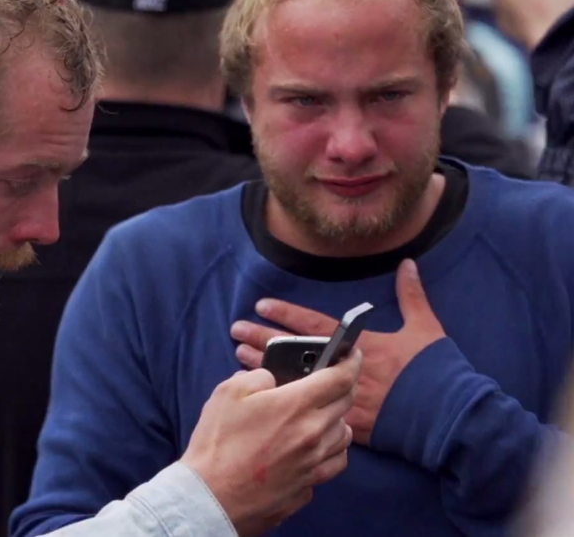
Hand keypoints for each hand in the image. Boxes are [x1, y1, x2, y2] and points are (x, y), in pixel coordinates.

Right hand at [181, 351, 360, 536]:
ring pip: (344, 435)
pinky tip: (315, 448)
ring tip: (320, 415)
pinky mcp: (308, 487)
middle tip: (331, 380)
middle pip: (346, 404)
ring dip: (337, 420)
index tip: (352, 354)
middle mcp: (313, 434)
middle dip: (342, 387)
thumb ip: (257, 376)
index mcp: (295, 406)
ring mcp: (313, 464)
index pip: (340, 378)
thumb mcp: (228, 393)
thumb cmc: (217, 444)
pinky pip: (332, 464)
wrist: (211, 497)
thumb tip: (273, 379)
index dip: (351, 361)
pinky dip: (330, 451)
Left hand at [230, 260, 444, 445]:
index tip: (261, 305)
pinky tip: (264, 398)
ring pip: (295, 383)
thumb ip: (412, 296)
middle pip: (296, 352)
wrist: (453, 419)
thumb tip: (408, 264)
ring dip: (266, 370)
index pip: (315, 324)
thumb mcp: (426, 328)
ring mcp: (345, 398)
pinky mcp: (349, 426)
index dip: (286, 314)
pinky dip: (287, 405)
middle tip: (236, 329)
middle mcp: (346, 370)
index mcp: (362, 345)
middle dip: (263, 340)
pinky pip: (310, 415)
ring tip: (239, 358)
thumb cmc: (438, 372)